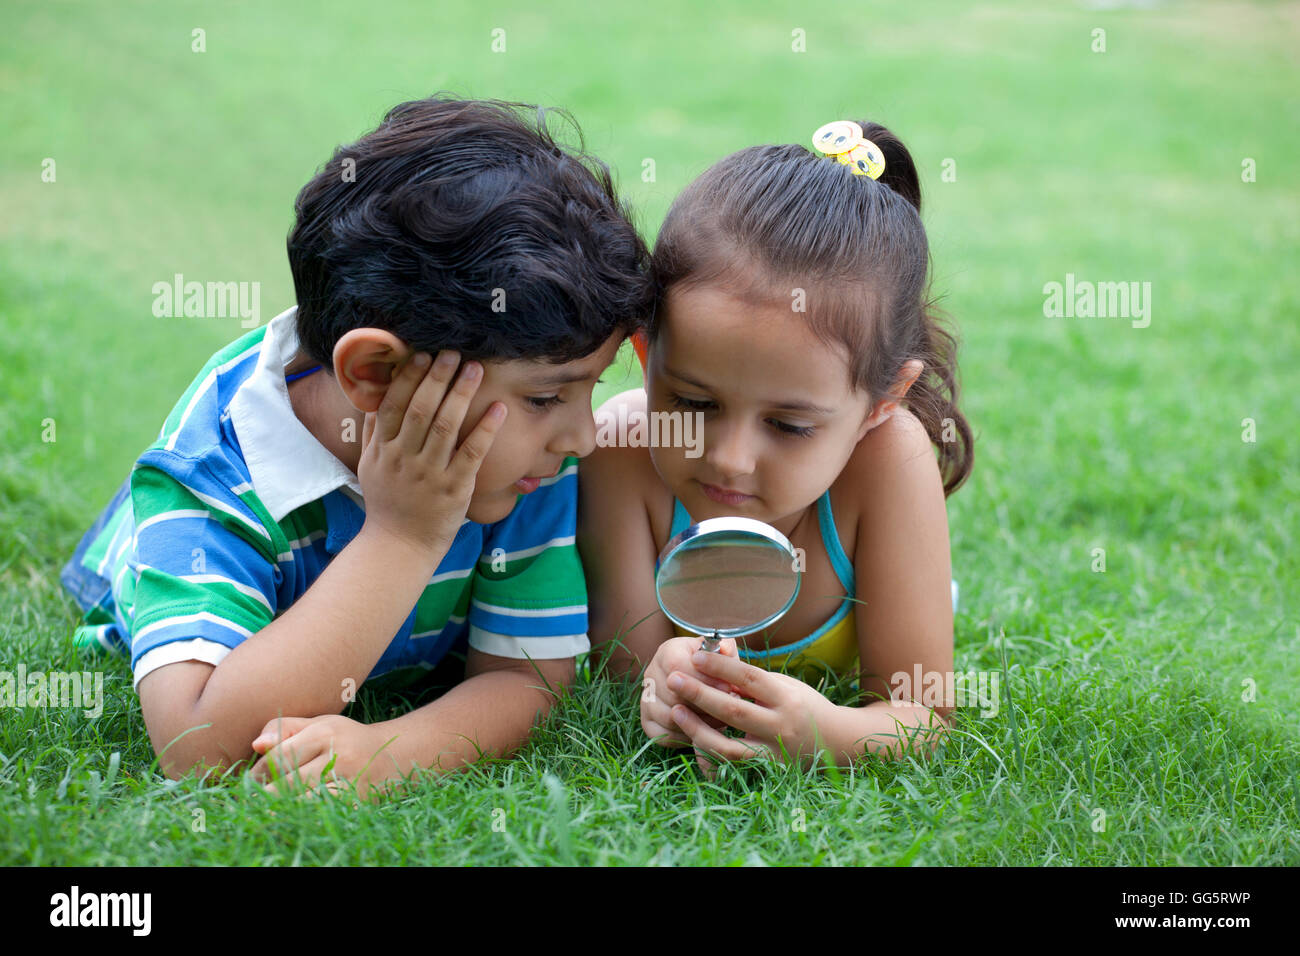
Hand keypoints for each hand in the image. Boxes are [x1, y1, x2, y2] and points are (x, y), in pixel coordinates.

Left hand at [249, 715, 400, 801]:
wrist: (393, 755)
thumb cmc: (344, 739)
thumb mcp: (317, 724)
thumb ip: (283, 728)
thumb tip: (257, 746)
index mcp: (325, 732)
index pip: (279, 757)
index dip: (258, 773)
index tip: (252, 782)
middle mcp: (340, 755)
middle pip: (288, 782)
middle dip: (267, 794)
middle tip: (257, 799)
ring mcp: (352, 781)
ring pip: (304, 802)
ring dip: (284, 808)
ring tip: (274, 808)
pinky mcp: (359, 802)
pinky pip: (324, 814)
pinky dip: (307, 816)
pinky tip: (300, 813)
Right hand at [358, 350, 505, 556]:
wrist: (399, 545)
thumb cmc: (387, 502)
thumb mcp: (369, 466)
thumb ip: (372, 431)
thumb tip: (374, 396)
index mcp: (383, 449)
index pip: (394, 404)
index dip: (408, 378)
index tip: (421, 354)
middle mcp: (404, 458)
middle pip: (421, 409)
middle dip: (437, 377)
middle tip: (453, 353)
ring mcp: (430, 473)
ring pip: (446, 426)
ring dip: (462, 394)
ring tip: (476, 369)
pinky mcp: (455, 488)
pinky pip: (472, 453)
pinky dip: (485, 429)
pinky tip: (498, 409)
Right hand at [641, 636, 742, 747]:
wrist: (699, 683)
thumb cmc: (714, 668)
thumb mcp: (721, 654)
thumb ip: (725, 649)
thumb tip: (726, 647)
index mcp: (667, 652)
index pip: (676, 665)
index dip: (702, 679)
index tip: (727, 687)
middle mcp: (651, 674)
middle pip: (672, 694)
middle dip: (703, 704)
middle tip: (728, 707)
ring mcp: (646, 699)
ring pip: (668, 717)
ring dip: (698, 722)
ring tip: (721, 720)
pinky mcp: (647, 722)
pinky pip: (663, 735)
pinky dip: (685, 736)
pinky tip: (704, 731)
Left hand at [665, 650, 842, 777]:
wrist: (839, 743)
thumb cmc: (806, 707)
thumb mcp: (786, 686)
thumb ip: (754, 682)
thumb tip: (716, 666)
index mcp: (786, 698)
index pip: (748, 678)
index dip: (720, 667)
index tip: (695, 656)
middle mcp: (781, 727)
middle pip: (733, 710)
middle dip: (699, 694)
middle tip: (673, 679)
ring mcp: (774, 754)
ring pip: (728, 748)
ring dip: (698, 731)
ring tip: (677, 713)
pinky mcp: (768, 774)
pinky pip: (731, 771)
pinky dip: (710, 761)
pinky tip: (693, 745)